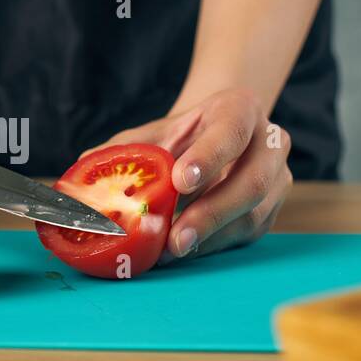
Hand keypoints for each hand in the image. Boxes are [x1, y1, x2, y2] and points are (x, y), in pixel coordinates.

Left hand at [98, 89, 292, 260]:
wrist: (215, 137)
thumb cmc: (181, 136)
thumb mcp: (155, 131)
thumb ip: (125, 150)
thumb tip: (83, 171)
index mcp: (242, 110)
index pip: (231, 132)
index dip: (208, 157)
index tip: (180, 181)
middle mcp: (270, 142)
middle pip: (251, 182)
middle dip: (210, 214)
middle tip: (174, 239)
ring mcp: (277, 179)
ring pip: (253, 214)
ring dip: (210, 237)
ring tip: (171, 251)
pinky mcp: (271, 211)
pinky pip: (246, 235)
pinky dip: (213, 246)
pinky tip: (186, 251)